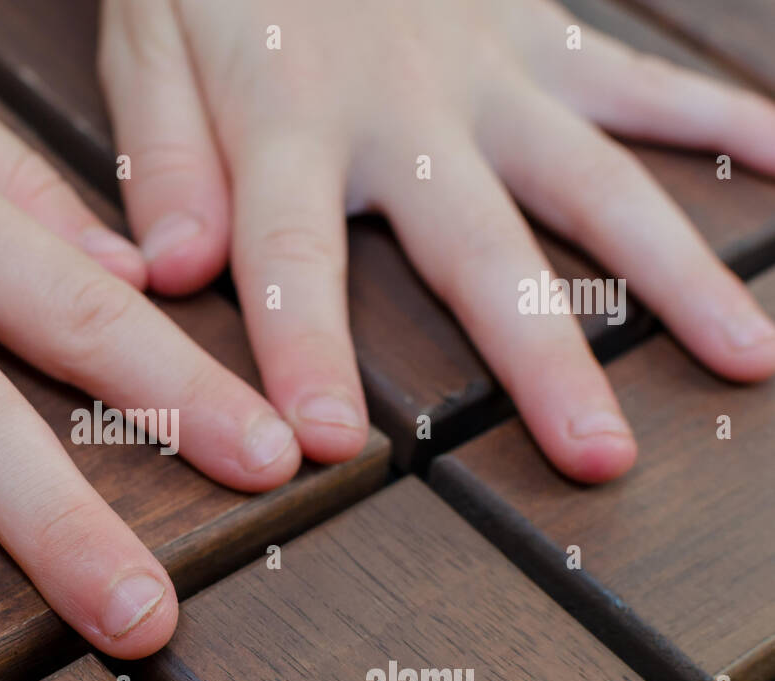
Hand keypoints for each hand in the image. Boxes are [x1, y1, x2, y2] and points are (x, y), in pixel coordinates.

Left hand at [99, 0, 774, 481]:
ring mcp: (489, 75)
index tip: (325, 446)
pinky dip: (720, 119)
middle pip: (479, 249)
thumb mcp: (147, 39)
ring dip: (674, 273)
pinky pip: (636, 80)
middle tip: (600, 456)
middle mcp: (405, 114)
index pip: (290, 256)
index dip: (305, 352)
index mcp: (288, 125)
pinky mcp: (538, 36)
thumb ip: (164, 157)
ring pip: (594, 181)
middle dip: (540, 360)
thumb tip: (174, 270)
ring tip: (745, 356)